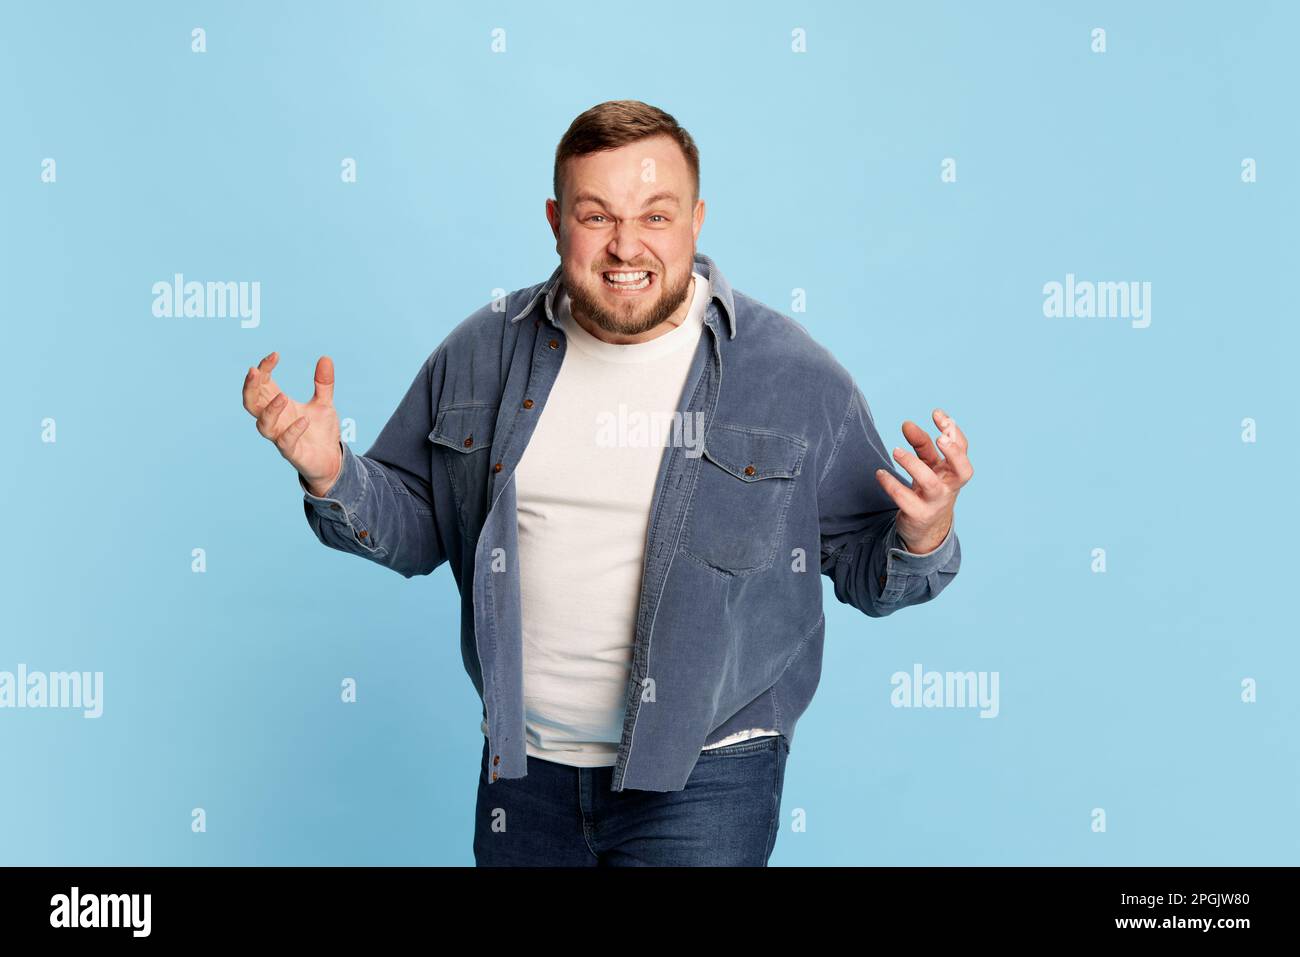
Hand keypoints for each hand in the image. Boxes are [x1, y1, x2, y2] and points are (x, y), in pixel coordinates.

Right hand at [242, 351, 342, 495]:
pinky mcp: (292, 453)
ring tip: (283, 396)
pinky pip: (285, 443)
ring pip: (262, 425)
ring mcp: (281, 437)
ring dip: (270, 410)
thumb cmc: (321, 432)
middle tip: (254, 370)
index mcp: (279, 406)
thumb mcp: (325, 404)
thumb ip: (323, 383)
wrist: (332, 461)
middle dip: (249, 387)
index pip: (262, 385)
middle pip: (251, 403)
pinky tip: (304, 420)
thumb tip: (326, 357)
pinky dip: (293, 431)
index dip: (264, 369)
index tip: (275, 355)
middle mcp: (275, 421)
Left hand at [875, 408, 972, 553]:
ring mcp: (935, 502)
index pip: (962, 448)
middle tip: (939, 438)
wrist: (926, 528)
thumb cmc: (929, 489)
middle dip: (953, 452)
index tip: (936, 414)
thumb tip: (907, 423)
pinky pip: (905, 499)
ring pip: (930, 483)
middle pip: (962, 470)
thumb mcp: (930, 465)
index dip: (953, 430)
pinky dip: (891, 484)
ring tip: (895, 451)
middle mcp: (950, 487)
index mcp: (955, 471)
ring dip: (913, 464)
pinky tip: (880, 474)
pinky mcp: (918, 514)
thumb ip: (921, 444)